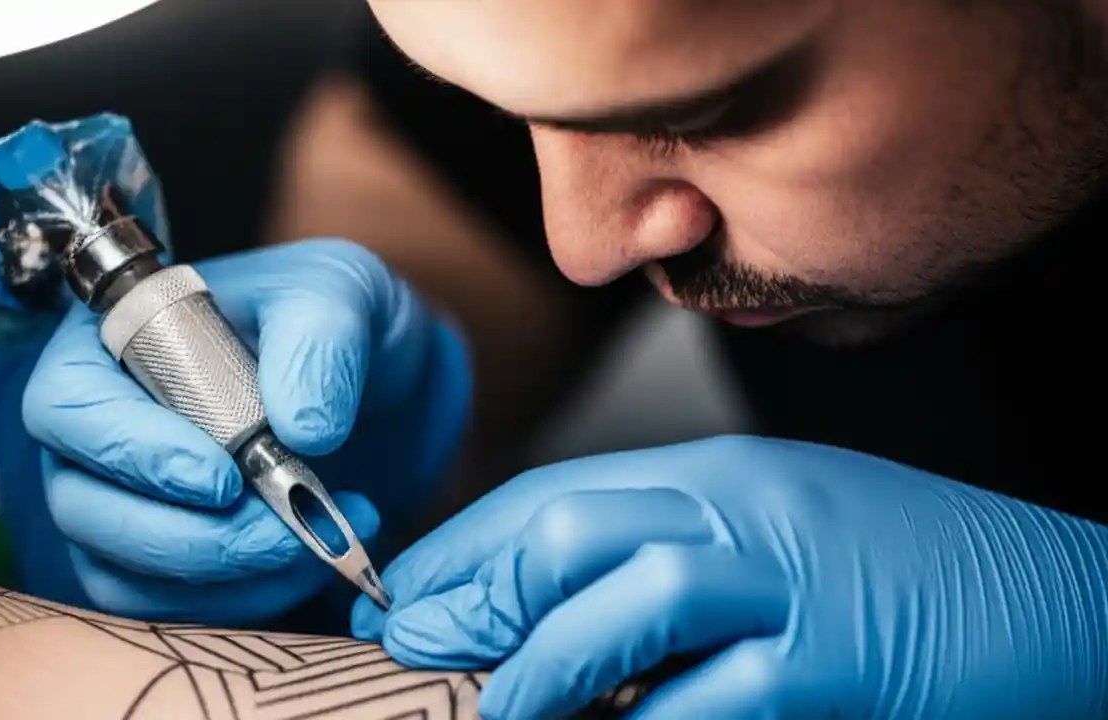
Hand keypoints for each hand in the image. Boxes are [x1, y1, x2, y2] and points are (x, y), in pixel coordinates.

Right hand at [21, 238, 470, 624]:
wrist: (384, 391)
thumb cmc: (338, 326)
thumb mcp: (344, 296)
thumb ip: (321, 342)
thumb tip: (300, 427)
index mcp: (114, 341)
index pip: (70, 404)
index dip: (131, 452)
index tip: (222, 480)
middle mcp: (98, 429)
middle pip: (83, 504)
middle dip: (189, 535)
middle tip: (289, 531)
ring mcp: (119, 502)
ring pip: (120, 571)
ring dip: (223, 576)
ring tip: (321, 542)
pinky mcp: (161, 563)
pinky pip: (167, 610)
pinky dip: (239, 602)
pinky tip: (308, 566)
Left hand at [353, 435, 1107, 718]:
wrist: (1060, 599)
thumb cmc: (908, 574)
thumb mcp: (776, 539)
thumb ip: (672, 560)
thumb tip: (556, 612)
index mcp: (724, 480)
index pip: (564, 494)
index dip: (474, 545)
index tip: (414, 591)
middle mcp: (750, 514)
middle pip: (577, 530)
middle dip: (480, 589)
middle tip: (417, 641)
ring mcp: (798, 586)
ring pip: (635, 602)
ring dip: (547, 664)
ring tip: (497, 709)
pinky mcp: (843, 665)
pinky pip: (717, 700)